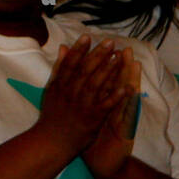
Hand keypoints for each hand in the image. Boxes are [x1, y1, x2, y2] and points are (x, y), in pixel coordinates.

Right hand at [36, 35, 126, 155]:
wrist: (52, 141)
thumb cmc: (52, 114)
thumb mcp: (51, 89)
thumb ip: (59, 68)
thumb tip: (63, 47)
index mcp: (60, 85)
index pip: (70, 64)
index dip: (79, 50)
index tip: (88, 37)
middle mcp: (70, 93)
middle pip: (85, 71)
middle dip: (98, 55)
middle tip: (110, 42)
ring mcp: (82, 105)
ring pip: (96, 85)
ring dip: (108, 70)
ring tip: (119, 57)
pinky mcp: (93, 118)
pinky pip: (106, 105)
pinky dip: (116, 96)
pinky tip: (127, 86)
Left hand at [82, 48, 141, 178]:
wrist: (104, 164)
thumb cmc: (92, 139)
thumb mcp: (86, 116)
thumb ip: (82, 99)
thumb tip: (76, 82)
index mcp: (102, 104)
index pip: (105, 80)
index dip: (105, 64)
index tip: (105, 47)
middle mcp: (114, 109)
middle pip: (117, 84)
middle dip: (120, 66)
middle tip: (124, 49)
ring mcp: (120, 119)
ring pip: (125, 96)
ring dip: (129, 79)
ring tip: (134, 63)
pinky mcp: (124, 131)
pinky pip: (125, 114)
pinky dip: (127, 102)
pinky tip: (131, 90)